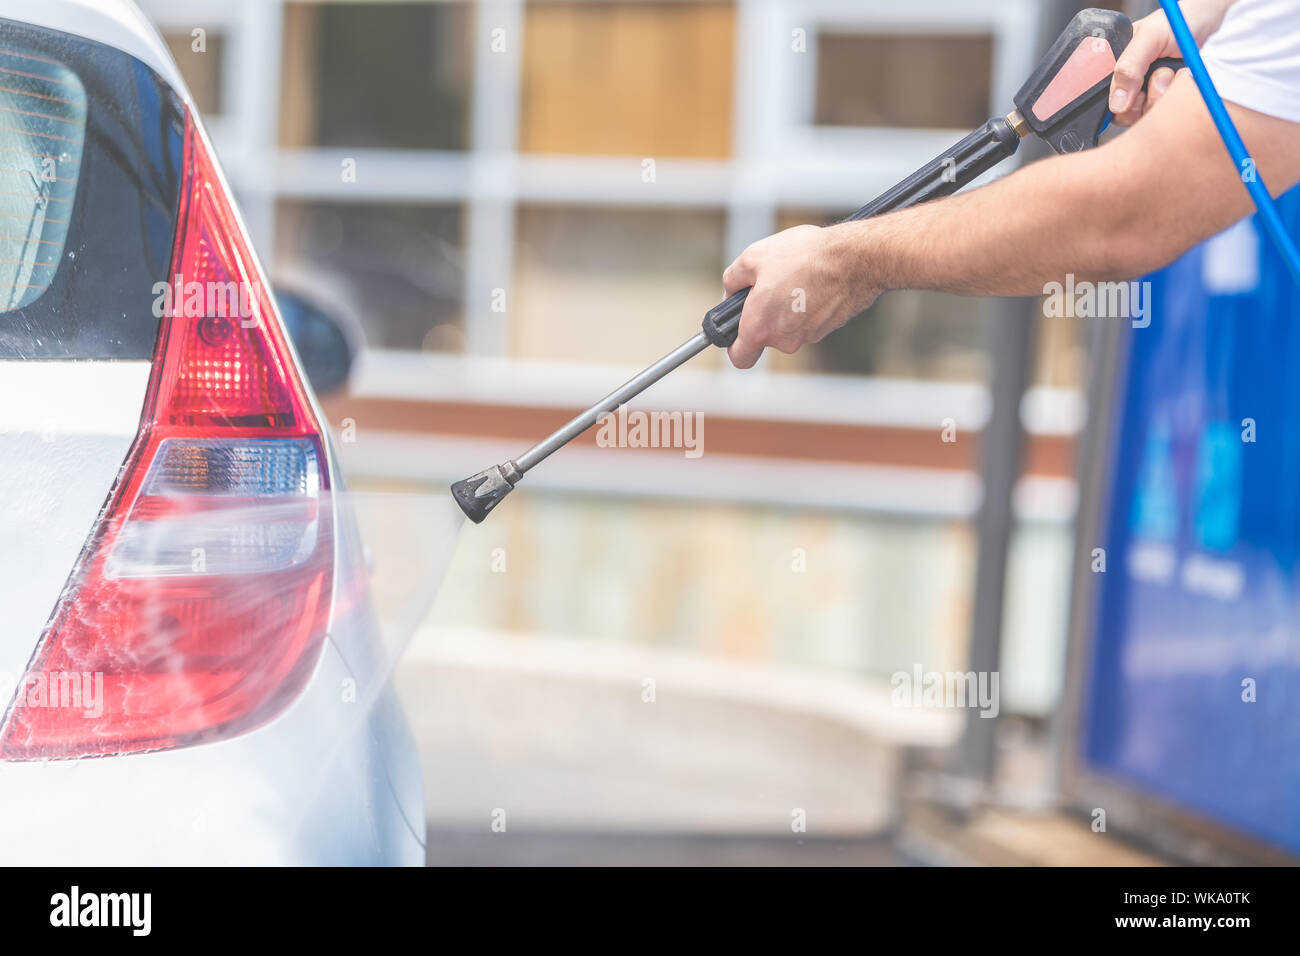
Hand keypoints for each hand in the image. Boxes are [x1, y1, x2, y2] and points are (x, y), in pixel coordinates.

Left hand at [721, 224, 881, 368]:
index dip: (734, 346)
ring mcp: (810, 336)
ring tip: (797, 275)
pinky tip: (815, 280)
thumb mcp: (753, 257)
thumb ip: (733, 279)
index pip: (740, 358)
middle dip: (765, 311)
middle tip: (771, 281)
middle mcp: (784, 339)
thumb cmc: (803, 256)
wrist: (854, 258)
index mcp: (760, 327)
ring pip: (790, 325)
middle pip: (767, 334)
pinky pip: (810, 318)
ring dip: (789, 304)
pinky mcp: (830, 327)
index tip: (736, 330)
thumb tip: (730, 291)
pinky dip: (809, 303)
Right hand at [1108, 0, 1234, 125]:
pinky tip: (1183, 81)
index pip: (1102, 98)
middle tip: (1162, 73)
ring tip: (1175, 72)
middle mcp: (1132, 85)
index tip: (1134, 91)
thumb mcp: (1150, 36)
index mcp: (1119, 67)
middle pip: (1123, 114)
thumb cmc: (1182, 21)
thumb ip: (1128, 66)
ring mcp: (1151, 96)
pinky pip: (1165, 117)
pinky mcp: (1170, 104)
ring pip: (1144, 118)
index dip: (1116, 100)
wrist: (1218, 23)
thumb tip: (1116, 104)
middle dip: (1144, 98)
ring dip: (1162, 96)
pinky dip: (1176, 101)